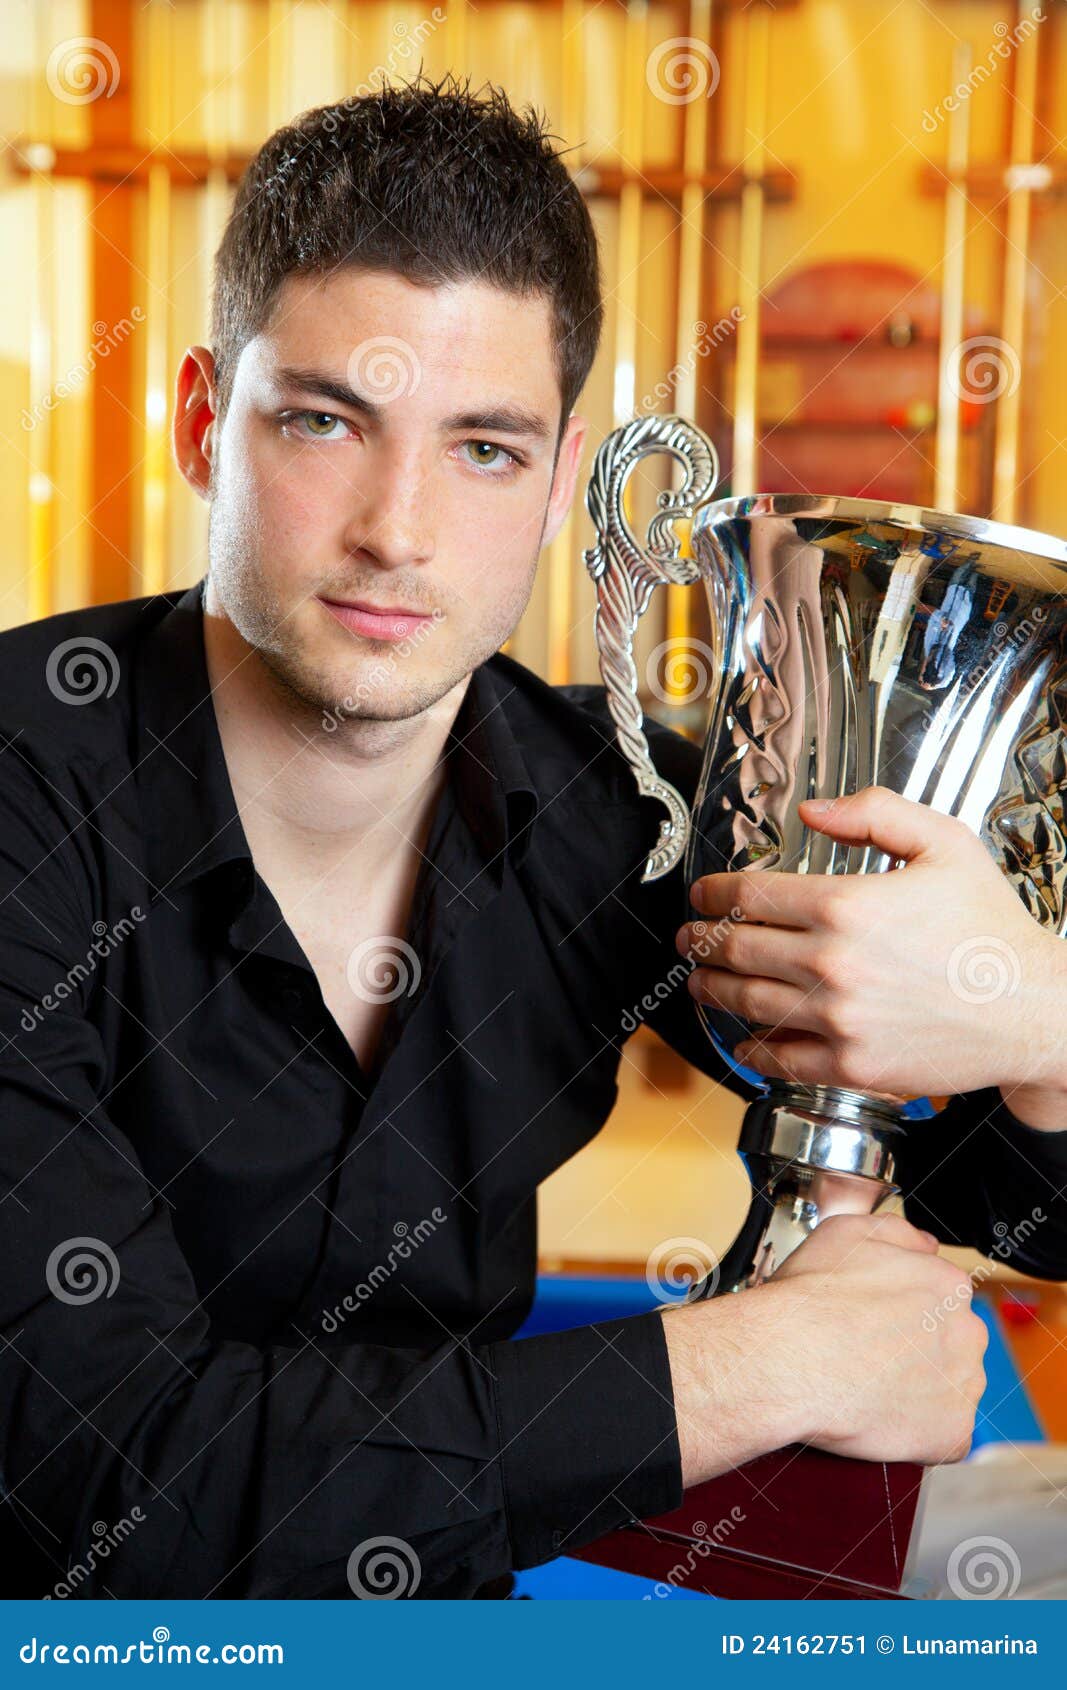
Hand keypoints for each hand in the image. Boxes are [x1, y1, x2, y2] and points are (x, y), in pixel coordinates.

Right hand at [661, 1213, 986, 1485]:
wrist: (789, 1360)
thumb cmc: (812, 1299)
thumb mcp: (848, 1232)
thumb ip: (900, 1232)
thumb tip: (924, 1244)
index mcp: (947, 1285)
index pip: (941, 1298)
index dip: (904, 1311)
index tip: (878, 1321)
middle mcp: (966, 1331)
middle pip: (951, 1341)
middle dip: (918, 1349)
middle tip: (871, 1354)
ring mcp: (962, 1384)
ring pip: (950, 1387)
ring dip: (922, 1390)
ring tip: (872, 1388)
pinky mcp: (951, 1431)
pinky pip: (946, 1436)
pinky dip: (920, 1433)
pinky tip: (884, 1418)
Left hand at [676, 785, 1066, 1102]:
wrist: (1034, 1007)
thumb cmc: (992, 929)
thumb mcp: (944, 842)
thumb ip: (874, 813)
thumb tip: (812, 812)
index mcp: (847, 903)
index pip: (752, 894)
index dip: (715, 892)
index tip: (703, 895)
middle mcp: (833, 962)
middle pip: (737, 948)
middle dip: (702, 941)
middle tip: (689, 939)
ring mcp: (838, 1018)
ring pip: (747, 1002)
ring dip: (712, 990)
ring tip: (700, 982)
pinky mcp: (851, 1064)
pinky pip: (779, 1059)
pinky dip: (749, 1049)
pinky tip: (741, 1040)